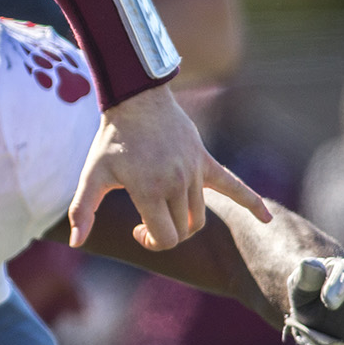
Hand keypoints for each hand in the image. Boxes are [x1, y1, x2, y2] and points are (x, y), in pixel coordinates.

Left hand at [68, 85, 268, 249]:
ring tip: (163, 211)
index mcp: (149, 189)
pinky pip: (234, 186)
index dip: (152, 242)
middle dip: (167, 234)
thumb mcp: (92, 175)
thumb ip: (83, 209)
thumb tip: (75, 242)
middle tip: (146, 223)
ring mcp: (194, 171)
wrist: (136, 101)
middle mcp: (176, 182)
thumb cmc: (112, 140)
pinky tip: (268, 220)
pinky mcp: (206, 161)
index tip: (138, 230)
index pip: (165, 238)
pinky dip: (252, 203)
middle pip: (184, 230)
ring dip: (185, 221)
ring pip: (199, 214)